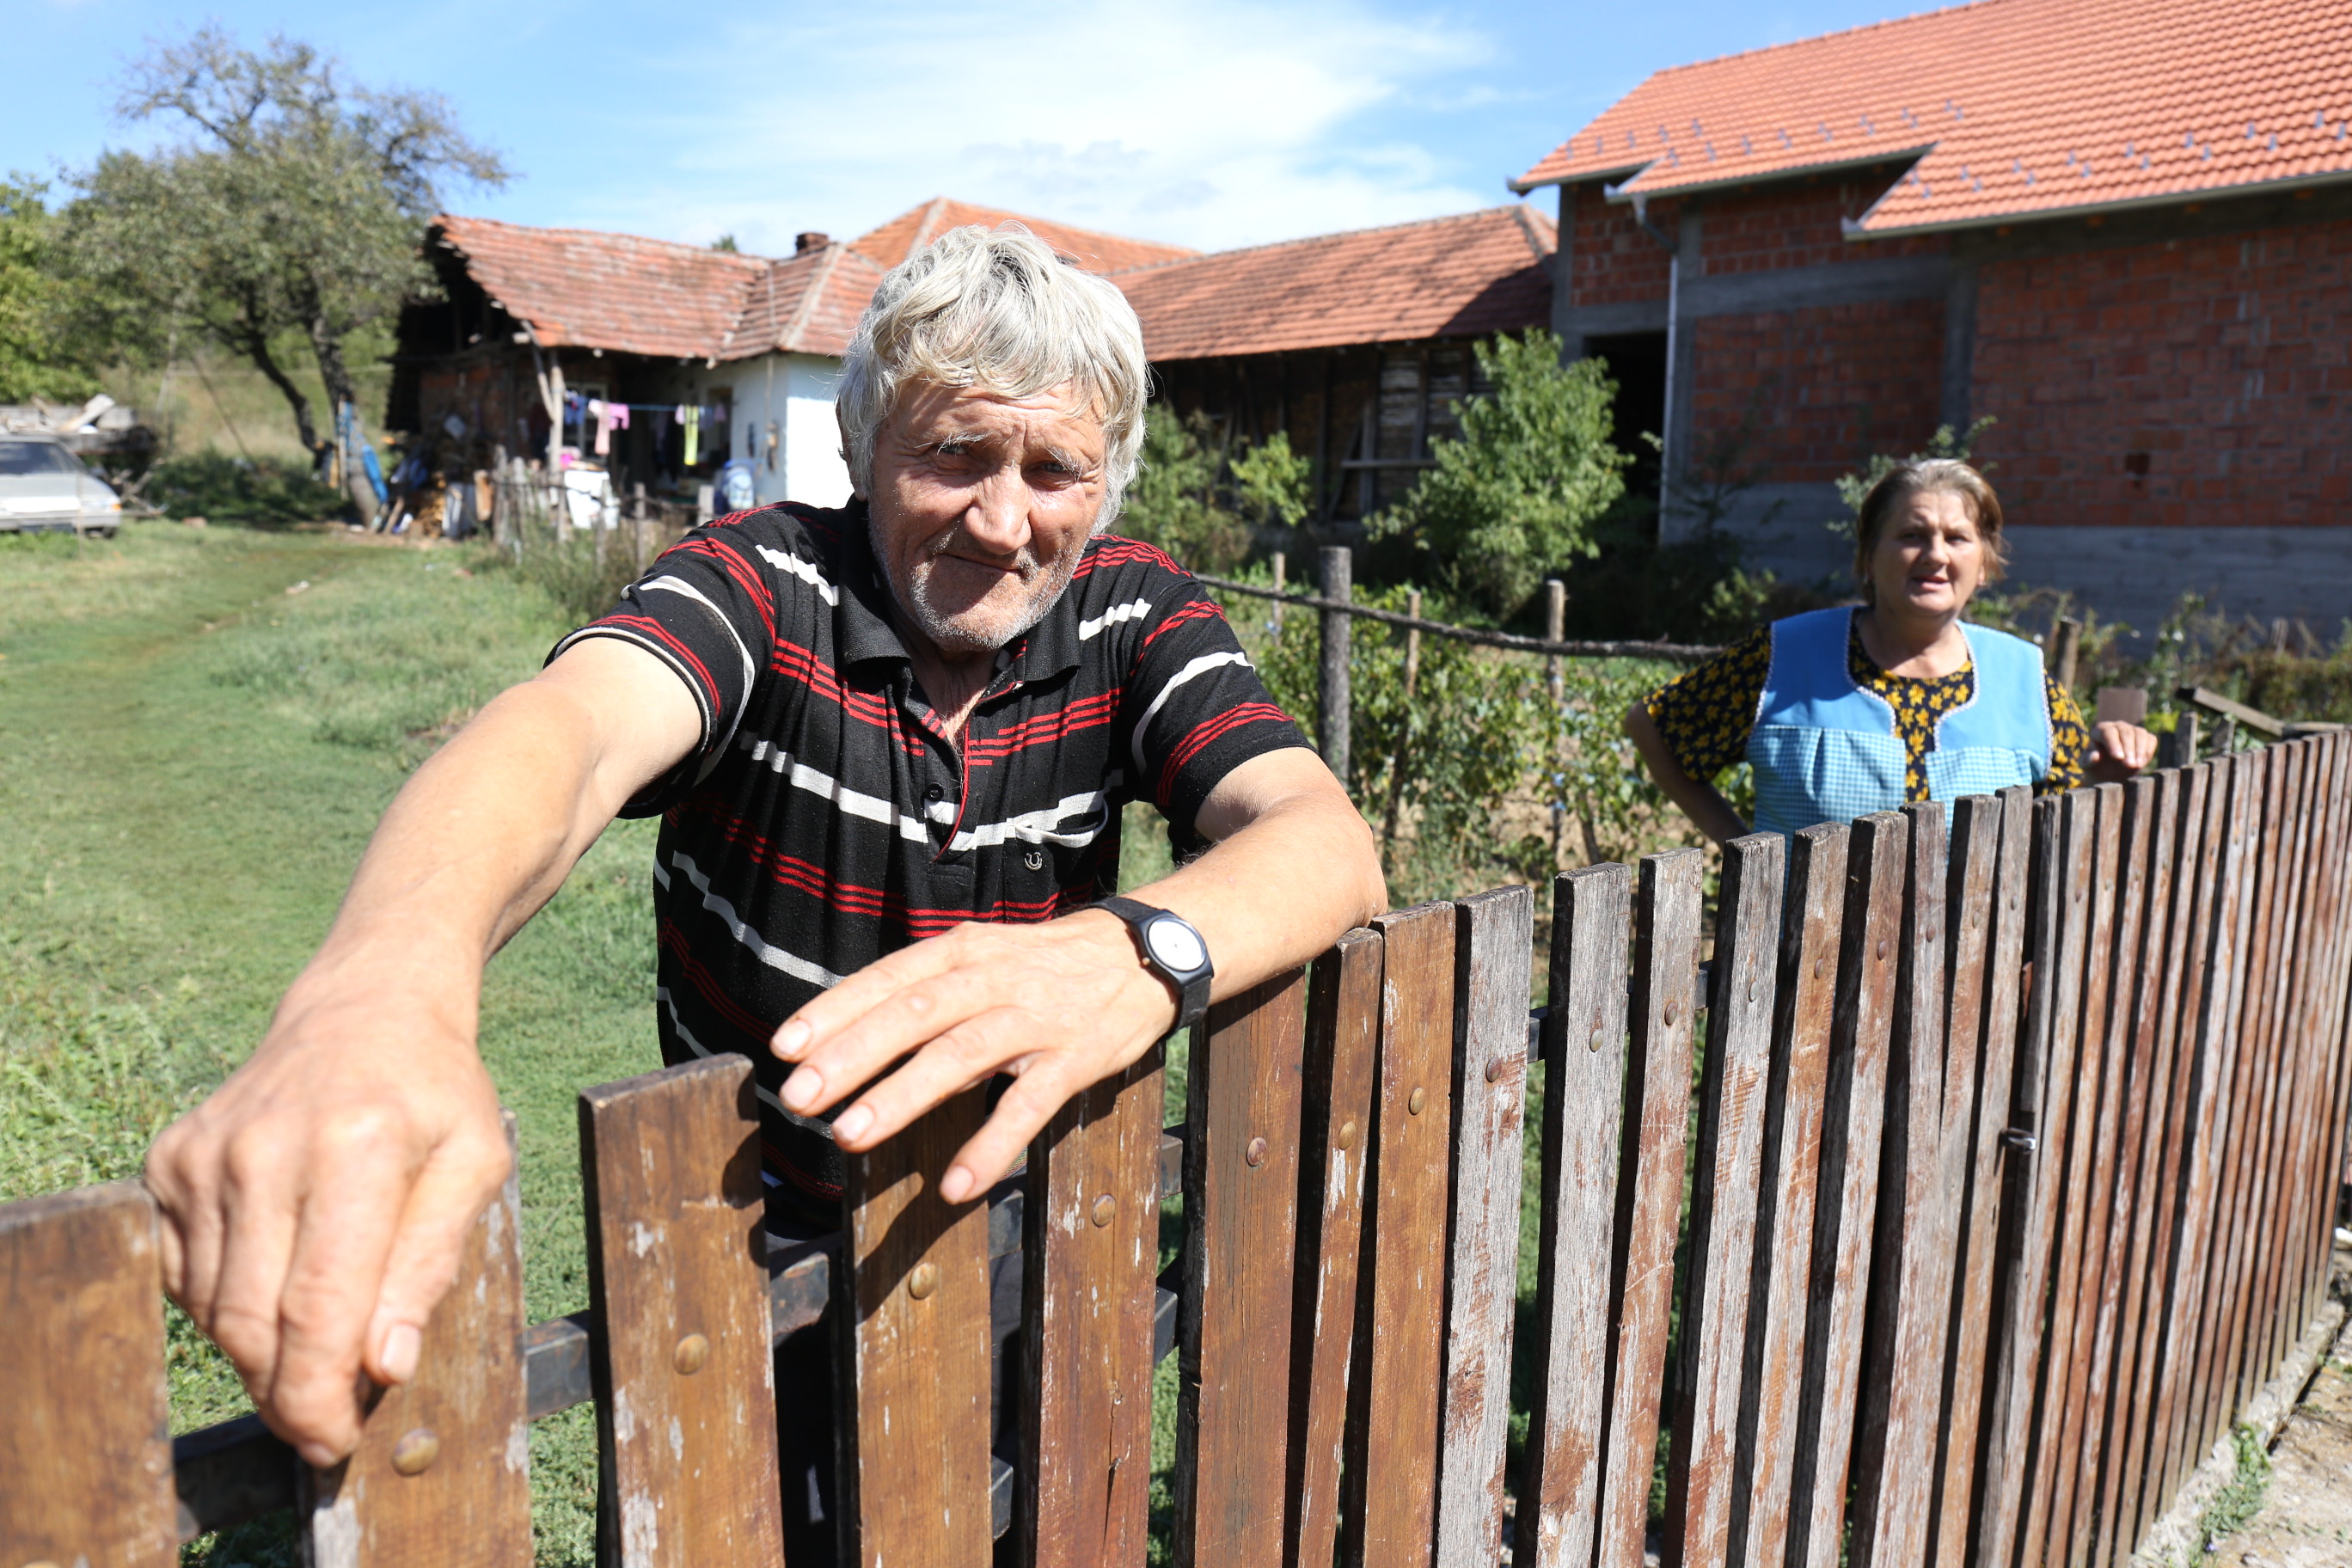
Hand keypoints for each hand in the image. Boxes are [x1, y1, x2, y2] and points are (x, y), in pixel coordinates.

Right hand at [142, 968, 509, 1466]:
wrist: (363, 1011)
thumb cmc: (434, 1094)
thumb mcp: (475, 1165)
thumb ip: (431, 1265)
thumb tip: (385, 1366)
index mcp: (355, 1147)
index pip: (320, 1307)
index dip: (322, 1393)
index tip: (337, 1441)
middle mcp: (264, 1148)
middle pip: (255, 1321)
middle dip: (288, 1394)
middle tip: (326, 1426)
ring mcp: (205, 1154)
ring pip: (215, 1309)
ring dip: (261, 1354)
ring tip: (317, 1351)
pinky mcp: (168, 1161)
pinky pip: (185, 1275)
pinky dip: (227, 1307)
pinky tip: (278, 1286)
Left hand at [771, 911, 1174, 1203]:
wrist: (1142, 955)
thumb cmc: (1043, 966)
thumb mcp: (981, 958)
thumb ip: (923, 991)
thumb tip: (846, 1035)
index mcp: (962, 951)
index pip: (888, 978)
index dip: (834, 1011)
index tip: (784, 1048)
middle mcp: (992, 978)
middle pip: (913, 1013)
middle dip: (852, 1055)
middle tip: (799, 1097)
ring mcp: (1034, 1019)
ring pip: (959, 1054)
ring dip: (902, 1095)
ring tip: (850, 1136)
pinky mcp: (1074, 1060)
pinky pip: (1028, 1106)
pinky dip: (991, 1144)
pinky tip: (955, 1184)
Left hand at [2089, 720, 2159, 782]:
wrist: (2110, 774)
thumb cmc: (2096, 767)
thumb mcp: (2088, 766)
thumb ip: (2088, 760)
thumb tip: (2095, 756)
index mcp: (2100, 730)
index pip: (2108, 732)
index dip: (2114, 744)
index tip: (2118, 758)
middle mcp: (2117, 726)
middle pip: (2126, 732)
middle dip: (2128, 749)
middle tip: (2129, 765)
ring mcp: (2132, 730)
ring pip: (2140, 734)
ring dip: (2140, 750)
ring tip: (2137, 766)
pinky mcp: (2145, 737)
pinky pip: (2151, 739)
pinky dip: (2148, 751)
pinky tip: (2142, 763)